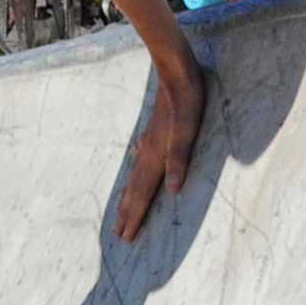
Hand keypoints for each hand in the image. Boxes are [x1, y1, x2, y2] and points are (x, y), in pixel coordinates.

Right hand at [114, 46, 203, 240]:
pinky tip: (136, 160)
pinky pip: (142, 158)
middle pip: (136, 187)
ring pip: (136, 174)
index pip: (144, 191)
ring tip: (120, 209)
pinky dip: (136, 169)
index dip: (135, 215)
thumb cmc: (187, 99)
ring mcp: (150, 139)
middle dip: (127, 212)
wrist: (175, 68)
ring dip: (129, 194)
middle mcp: (150, 150)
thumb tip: (174, 190)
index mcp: (157, 154)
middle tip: (117, 234)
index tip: (124, 236)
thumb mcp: (189, 128)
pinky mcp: (156, 129)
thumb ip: (180, 157)